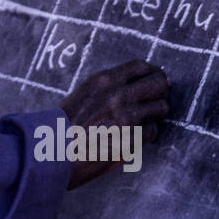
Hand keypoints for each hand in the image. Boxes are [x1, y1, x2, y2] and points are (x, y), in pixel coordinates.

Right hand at [59, 59, 169, 188]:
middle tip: (159, 96)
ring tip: (148, 117)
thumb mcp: (83, 95)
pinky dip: (149, 132)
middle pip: (158, 83)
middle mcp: (117, 95)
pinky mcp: (132, 139)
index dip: (151, 72)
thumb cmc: (65, 125)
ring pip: (162, 106)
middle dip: (162, 89)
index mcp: (103, 81)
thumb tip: (135, 83)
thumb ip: (107, 88)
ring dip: (158, 112)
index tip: (153, 78)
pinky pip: (153, 130)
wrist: (56, 152)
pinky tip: (139, 134)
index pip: (141, 66)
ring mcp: (126, 117)